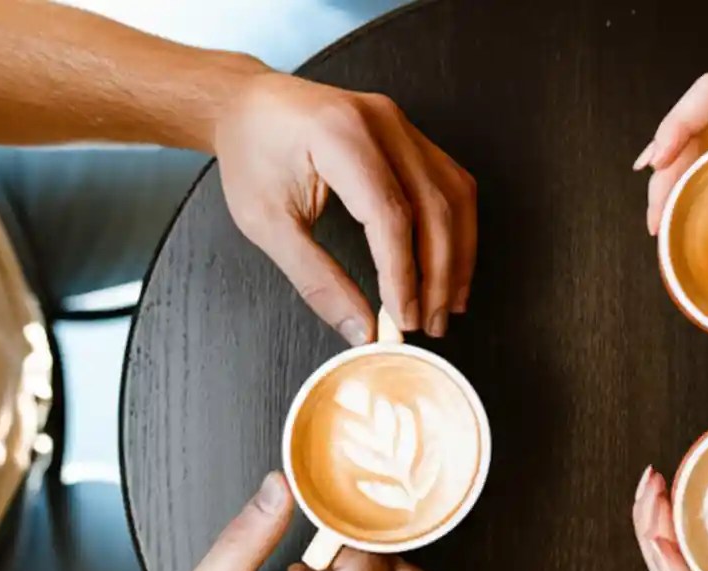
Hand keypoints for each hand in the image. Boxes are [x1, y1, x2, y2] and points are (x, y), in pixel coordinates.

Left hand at [215, 72, 476, 341]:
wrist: (249, 105)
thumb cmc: (252, 154)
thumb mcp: (266, 223)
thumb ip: (316, 278)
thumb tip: (359, 328)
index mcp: (338, 134)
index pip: (389, 213)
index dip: (403, 272)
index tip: (403, 317)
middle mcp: (381, 122)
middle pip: (433, 205)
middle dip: (438, 274)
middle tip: (429, 323)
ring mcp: (403, 125)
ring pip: (454, 196)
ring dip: (457, 255)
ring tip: (446, 304)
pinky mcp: (413, 137)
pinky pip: (452, 185)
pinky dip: (457, 230)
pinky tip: (451, 266)